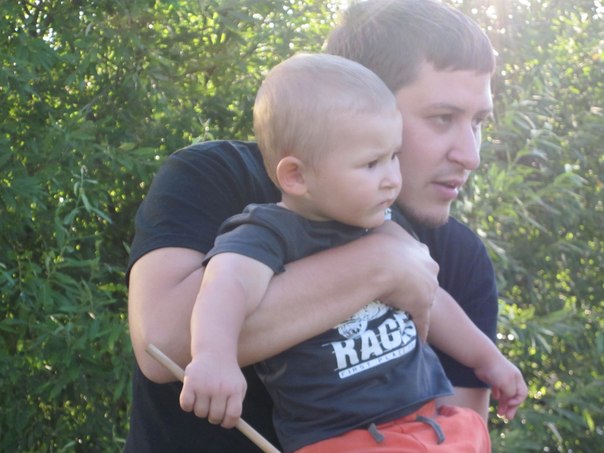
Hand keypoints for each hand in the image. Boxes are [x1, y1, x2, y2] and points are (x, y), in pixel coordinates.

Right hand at [180, 351, 246, 427]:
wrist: (215, 351)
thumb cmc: (227, 374)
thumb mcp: (238, 386)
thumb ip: (236, 405)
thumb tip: (230, 424)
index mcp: (234, 390)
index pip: (233, 415)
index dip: (228, 422)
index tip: (224, 421)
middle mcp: (220, 388)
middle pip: (215, 416)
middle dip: (213, 416)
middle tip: (212, 407)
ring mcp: (205, 385)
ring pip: (200, 412)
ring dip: (201, 409)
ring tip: (204, 397)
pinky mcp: (190, 382)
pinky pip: (186, 405)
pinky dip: (188, 405)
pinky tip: (193, 395)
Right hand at [369, 221, 439, 341]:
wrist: (381, 261)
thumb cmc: (379, 241)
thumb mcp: (386, 226)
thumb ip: (389, 230)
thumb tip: (382, 229)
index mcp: (420, 251)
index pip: (418, 260)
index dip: (409, 266)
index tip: (400, 271)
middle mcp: (429, 269)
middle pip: (425, 280)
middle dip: (416, 286)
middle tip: (400, 293)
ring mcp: (427, 289)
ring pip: (424, 301)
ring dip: (415, 307)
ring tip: (403, 315)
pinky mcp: (421, 307)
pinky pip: (422, 322)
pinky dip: (420, 331)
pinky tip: (417, 340)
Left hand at [474, 355, 527, 419]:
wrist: (482, 358)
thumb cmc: (496, 371)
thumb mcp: (507, 385)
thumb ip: (511, 394)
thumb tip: (509, 402)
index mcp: (517, 379)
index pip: (522, 394)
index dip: (517, 402)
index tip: (509, 404)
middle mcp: (510, 379)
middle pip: (513, 396)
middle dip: (511, 407)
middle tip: (507, 418)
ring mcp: (501, 378)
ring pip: (505, 394)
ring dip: (503, 404)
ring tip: (500, 413)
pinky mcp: (492, 378)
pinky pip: (498, 389)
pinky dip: (498, 395)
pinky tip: (495, 397)